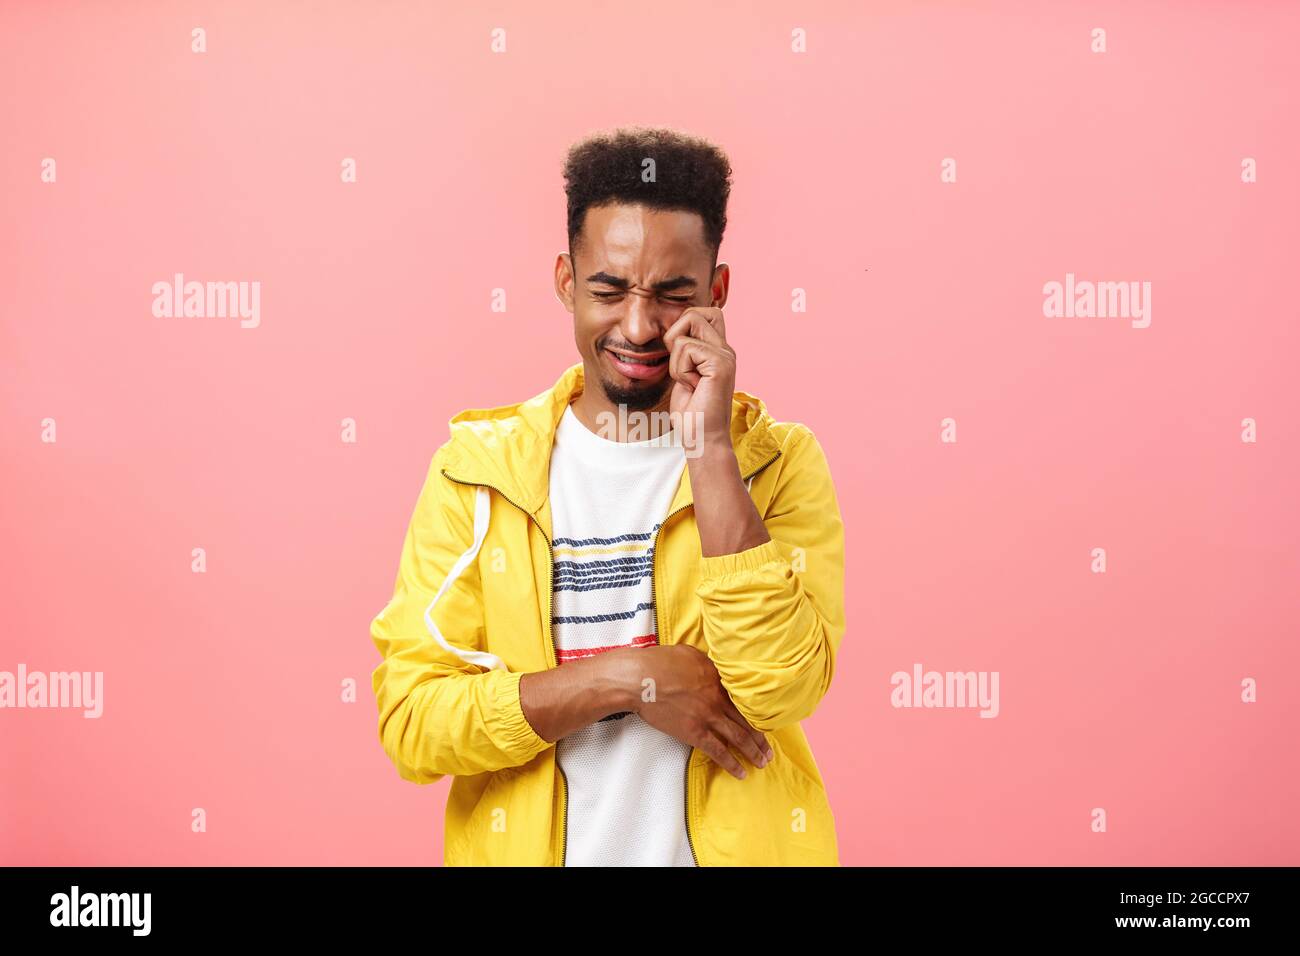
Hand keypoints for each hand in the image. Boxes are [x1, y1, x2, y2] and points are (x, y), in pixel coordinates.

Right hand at [619, 644, 772, 778]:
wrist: (640, 678)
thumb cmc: (660, 661)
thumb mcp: (690, 654)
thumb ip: (708, 663)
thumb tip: (715, 668)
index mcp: (719, 678)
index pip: (746, 699)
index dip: (759, 712)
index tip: (767, 722)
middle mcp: (719, 698)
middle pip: (748, 720)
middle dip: (761, 738)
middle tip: (769, 750)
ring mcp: (708, 716)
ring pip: (739, 737)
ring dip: (753, 752)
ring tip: (763, 763)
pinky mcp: (694, 732)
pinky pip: (718, 751)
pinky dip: (731, 763)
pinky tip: (741, 772)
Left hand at [663, 307, 734, 446]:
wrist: (702, 438)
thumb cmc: (691, 413)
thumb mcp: (683, 374)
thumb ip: (684, 352)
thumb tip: (670, 332)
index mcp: (718, 351)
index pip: (705, 313)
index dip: (684, 324)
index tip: (679, 355)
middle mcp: (725, 350)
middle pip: (695, 313)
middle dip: (675, 333)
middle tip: (680, 364)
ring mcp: (725, 356)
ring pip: (685, 332)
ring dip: (676, 360)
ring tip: (689, 381)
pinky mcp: (721, 364)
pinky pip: (686, 348)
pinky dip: (680, 369)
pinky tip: (692, 386)